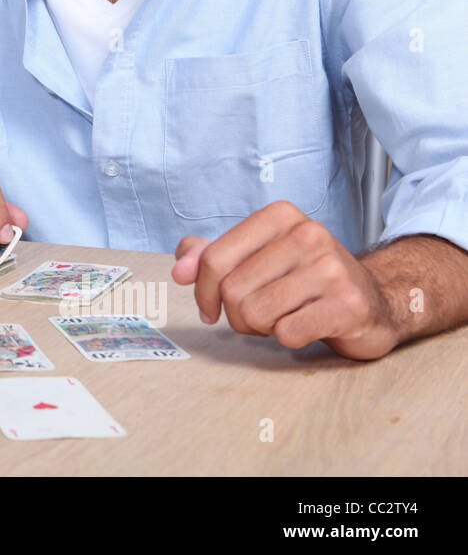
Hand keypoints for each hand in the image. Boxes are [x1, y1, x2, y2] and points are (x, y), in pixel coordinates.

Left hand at [171, 200, 399, 359]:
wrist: (374, 300)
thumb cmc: (305, 279)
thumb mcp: (257, 257)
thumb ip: (212, 257)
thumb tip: (181, 269)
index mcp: (279, 216)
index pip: (214, 259)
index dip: (203, 292)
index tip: (210, 308)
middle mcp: (308, 234)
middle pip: (232, 290)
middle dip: (236, 314)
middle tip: (260, 314)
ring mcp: (331, 268)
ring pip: (255, 313)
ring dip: (261, 327)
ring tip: (283, 317)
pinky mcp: (348, 305)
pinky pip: (287, 333)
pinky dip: (288, 338)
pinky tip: (307, 326)